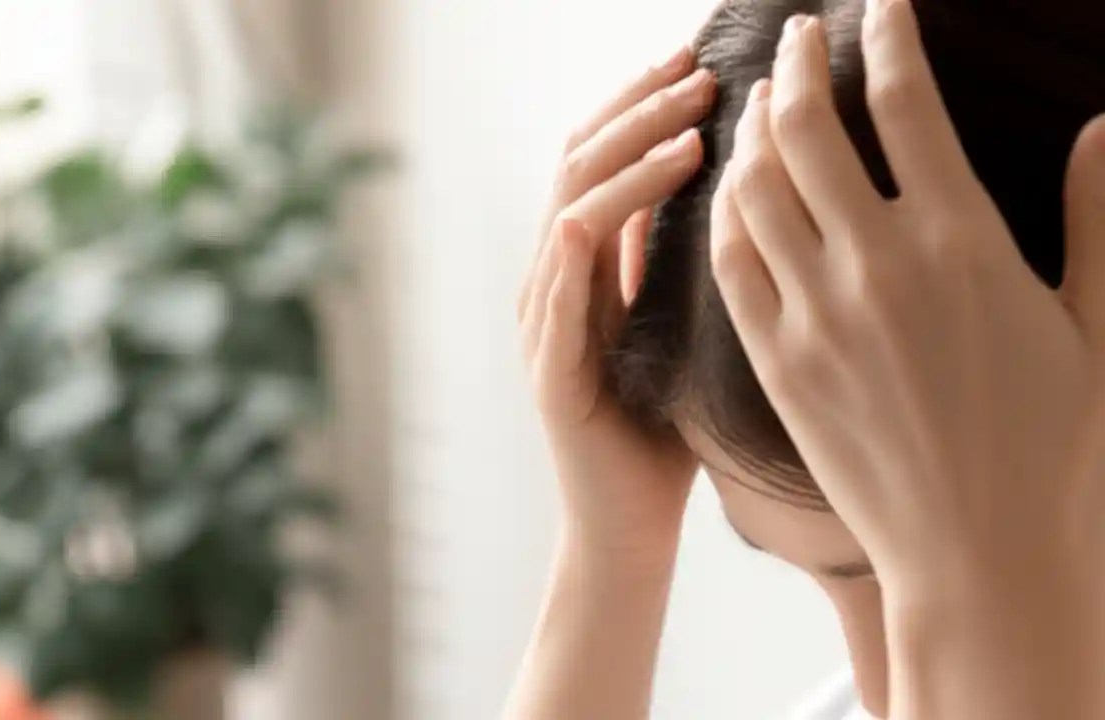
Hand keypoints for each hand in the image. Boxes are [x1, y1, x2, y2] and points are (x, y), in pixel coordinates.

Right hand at [518, 46, 713, 570]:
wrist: (627, 528)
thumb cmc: (662, 434)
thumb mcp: (673, 326)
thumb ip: (661, 260)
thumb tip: (687, 179)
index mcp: (579, 272)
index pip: (596, 163)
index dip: (638, 107)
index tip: (695, 62)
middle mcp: (549, 286)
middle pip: (578, 167)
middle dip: (637, 110)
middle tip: (698, 69)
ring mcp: (542, 325)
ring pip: (571, 209)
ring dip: (628, 155)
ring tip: (692, 117)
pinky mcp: (550, 369)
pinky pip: (562, 285)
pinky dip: (596, 230)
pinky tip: (637, 194)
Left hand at [709, 3, 1104, 589]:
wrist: (979, 553)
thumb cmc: (1052, 445)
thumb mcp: (1093, 322)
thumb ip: (1096, 215)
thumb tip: (1104, 126)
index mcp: (961, 243)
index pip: (905, 106)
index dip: (885, 40)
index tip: (875, 7)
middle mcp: (875, 267)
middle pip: (809, 133)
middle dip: (798, 69)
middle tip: (795, 38)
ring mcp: (814, 316)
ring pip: (756, 192)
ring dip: (753, 134)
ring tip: (760, 104)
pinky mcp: (776, 362)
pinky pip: (731, 265)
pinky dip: (724, 212)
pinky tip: (730, 189)